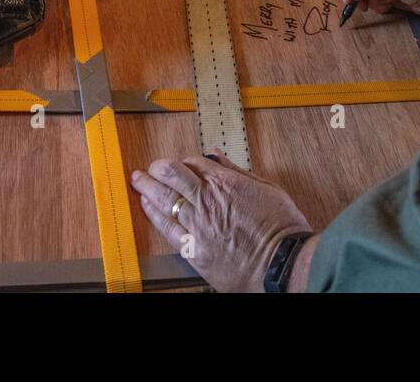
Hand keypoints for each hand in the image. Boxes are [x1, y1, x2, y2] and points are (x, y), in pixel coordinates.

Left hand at [131, 150, 311, 292]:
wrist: (281, 263)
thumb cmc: (280, 226)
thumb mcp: (266, 188)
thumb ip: (238, 172)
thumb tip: (218, 157)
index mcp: (226, 183)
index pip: (194, 163)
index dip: (184, 162)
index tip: (181, 165)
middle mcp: (207, 201)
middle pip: (172, 176)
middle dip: (158, 169)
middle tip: (151, 168)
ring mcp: (198, 226)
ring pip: (164, 200)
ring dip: (148, 187)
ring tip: (138, 181)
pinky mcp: (194, 249)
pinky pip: (167, 227)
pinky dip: (154, 214)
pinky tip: (147, 206)